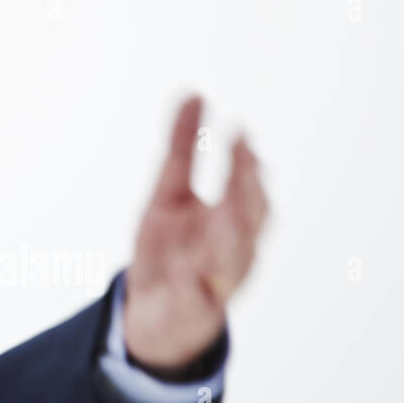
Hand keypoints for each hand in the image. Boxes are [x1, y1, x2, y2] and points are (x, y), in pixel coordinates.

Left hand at [124, 94, 269, 372]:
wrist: (153, 309)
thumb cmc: (169, 245)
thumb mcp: (167, 191)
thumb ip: (181, 146)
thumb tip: (194, 93)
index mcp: (229, 219)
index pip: (247, 188)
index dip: (246, 163)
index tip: (239, 133)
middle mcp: (232, 248)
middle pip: (251, 220)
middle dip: (248, 191)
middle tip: (241, 160)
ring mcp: (215, 280)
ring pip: (234, 260)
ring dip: (232, 237)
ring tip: (224, 212)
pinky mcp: (192, 308)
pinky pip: (197, 301)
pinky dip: (194, 289)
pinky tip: (187, 275)